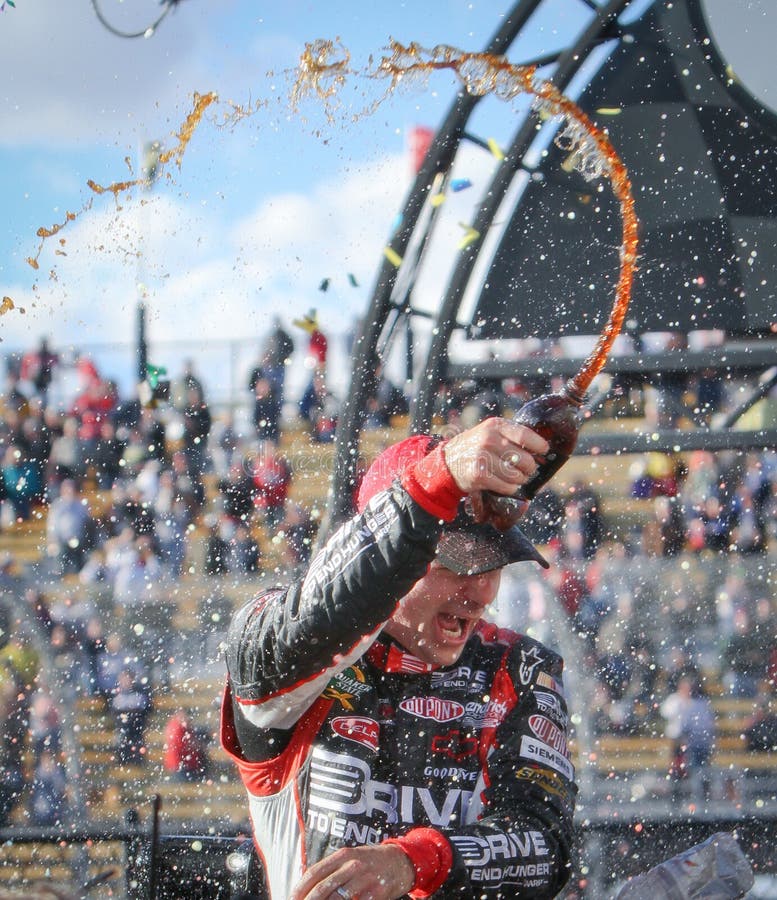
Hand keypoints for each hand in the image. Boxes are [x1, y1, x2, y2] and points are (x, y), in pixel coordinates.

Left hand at [290, 843, 414, 899]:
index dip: (300, 888)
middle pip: (323, 888)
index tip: (292, 899)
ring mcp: (365, 881)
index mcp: (342, 855)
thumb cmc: (370, 861)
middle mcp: (352, 866)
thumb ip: (331, 869)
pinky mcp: (377, 894)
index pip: (314, 872)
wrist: (400, 861)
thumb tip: (306, 884)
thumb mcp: (350, 857)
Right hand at [443, 416, 548, 496]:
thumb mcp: (490, 432)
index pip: (525, 435)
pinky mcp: (479, 475)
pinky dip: (510, 488)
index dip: (539, 445)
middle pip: (524, 459)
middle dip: (530, 468)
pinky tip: (506, 484)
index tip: (544, 451)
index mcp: (495, 426)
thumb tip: (541, 450)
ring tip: (515, 477)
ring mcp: (482, 457)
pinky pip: (507, 486)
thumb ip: (511, 436)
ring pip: (517, 475)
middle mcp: (488, 439)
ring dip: (520, 480)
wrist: (448, 461)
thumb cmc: (476, 446)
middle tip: (527, 470)